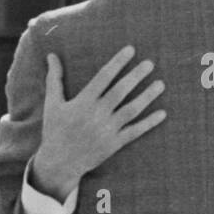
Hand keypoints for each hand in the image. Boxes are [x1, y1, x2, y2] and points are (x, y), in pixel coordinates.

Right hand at [30, 46, 165, 199]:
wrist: (59, 163)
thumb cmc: (55, 130)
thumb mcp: (52, 104)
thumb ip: (54, 79)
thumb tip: (51, 55)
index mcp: (82, 102)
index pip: (103, 77)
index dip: (117, 63)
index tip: (130, 50)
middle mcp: (96, 114)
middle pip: (120, 91)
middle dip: (136, 76)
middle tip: (150, 63)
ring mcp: (107, 130)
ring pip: (131, 110)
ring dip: (147, 97)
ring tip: (161, 84)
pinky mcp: (114, 144)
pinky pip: (135, 131)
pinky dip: (149, 123)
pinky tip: (162, 113)